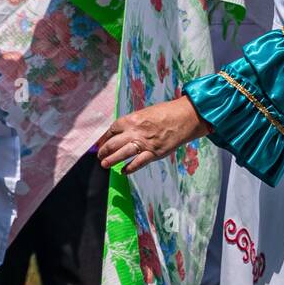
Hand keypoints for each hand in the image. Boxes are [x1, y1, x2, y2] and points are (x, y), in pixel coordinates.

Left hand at [97, 96, 211, 173]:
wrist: (184, 118)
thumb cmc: (165, 113)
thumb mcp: (145, 113)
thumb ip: (133, 123)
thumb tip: (122, 132)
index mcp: (131, 120)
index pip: (111, 130)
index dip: (104, 139)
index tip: (100, 144)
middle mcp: (134, 132)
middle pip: (113, 143)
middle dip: (104, 151)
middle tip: (100, 156)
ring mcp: (144, 143)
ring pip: (122, 154)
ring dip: (111, 160)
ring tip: (105, 164)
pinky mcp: (154, 153)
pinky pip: (138, 163)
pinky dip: (129, 168)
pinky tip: (123, 171)